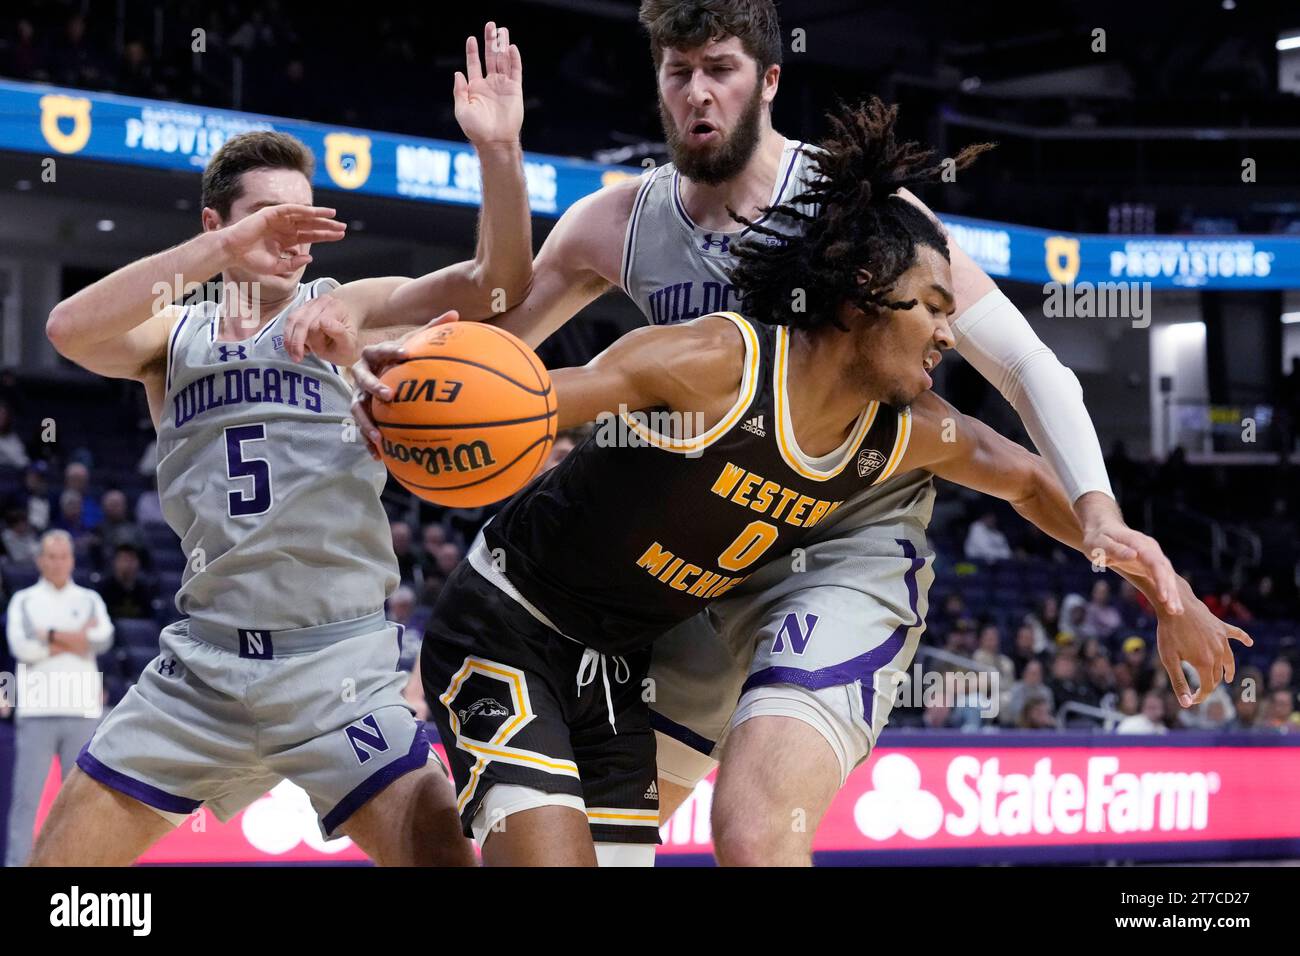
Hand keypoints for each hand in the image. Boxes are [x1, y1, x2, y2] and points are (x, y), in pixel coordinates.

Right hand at [218, 204, 346, 274]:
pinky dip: (304, 210)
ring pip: (303, 216)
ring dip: (319, 216)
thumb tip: (310, 257)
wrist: (232, 252)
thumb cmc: (250, 261)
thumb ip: (293, 263)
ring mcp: (278, 220)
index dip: (325, 235)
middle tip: (343, 228)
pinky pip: (291, 210)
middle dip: (327, 226)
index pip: (310, 236)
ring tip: (335, 217)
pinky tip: (317, 212)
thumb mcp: (277, 267)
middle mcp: (284, 228)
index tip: (340, 236)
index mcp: (286, 240)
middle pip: (310, 226)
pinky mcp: (270, 213)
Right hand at [281, 294, 360, 363]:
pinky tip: (297, 347)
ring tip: (297, 355)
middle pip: (302, 322)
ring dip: (291, 340)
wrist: (346, 337)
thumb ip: (339, 333)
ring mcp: (310, 303)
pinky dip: (290, 336)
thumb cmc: (347, 344)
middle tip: (299, 358)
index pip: (316, 325)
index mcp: (336, 307)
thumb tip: (323, 322)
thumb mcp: (349, 345)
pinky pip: (290, 322)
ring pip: (292, 321)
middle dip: (299, 342)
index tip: (317, 354)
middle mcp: (323, 301)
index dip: (315, 342)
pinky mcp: (302, 309)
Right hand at [350, 310, 459, 458]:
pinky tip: (379, 456)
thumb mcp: (413, 342)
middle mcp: (362, 373)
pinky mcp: (361, 412)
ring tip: (379, 436)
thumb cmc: (401, 357)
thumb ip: (431, 328)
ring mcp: (358, 394)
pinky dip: (368, 441)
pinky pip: (362, 428)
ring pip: (357, 408)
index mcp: (374, 354)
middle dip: (374, 387)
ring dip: (366, 422)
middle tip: (390, 395)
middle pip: (362, 379)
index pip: (380, 349)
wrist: (380, 369)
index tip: (406, 355)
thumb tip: (455, 313)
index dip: (391, 351)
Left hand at [453, 22, 522, 147]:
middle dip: (490, 41)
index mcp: (476, 88)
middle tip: (490, 25)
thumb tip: (458, 73)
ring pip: (503, 61)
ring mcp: (503, 86)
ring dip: (502, 46)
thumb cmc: (476, 129)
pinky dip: (514, 59)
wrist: (495, 141)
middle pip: (490, 57)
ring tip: (502, 31)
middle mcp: (490, 84)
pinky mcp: (515, 90)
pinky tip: (511, 48)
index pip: (474, 64)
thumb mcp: (461, 110)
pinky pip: (515, 71)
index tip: (471, 39)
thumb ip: (459, 91)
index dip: (473, 51)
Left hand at [1076, 492, 1181, 614]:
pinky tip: (1172, 607)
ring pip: (1167, 576)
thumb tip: (1133, 555)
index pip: (1154, 562)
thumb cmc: (1097, 538)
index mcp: (1138, 543)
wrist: (1102, 530)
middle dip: (1170, 591)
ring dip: (1172, 594)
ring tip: (1176, 612)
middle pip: (1164, 571)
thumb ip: (1115, 550)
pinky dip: (1167, 592)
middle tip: (1174, 611)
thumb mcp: (1099, 544)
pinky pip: (1162, 579)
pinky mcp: (1150, 564)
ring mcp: (1152, 556)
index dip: (1160, 580)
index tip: (1163, 596)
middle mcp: (1150, 549)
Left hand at [1155, 586, 1252, 707]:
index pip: (1208, 687)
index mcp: (1205, 663)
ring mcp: (1221, 640)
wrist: (1175, 607)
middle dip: (1210, 685)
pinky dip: (1243, 639)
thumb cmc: (1169, 633)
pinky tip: (1249, 642)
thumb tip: (1186, 704)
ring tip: (1227, 678)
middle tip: (1200, 690)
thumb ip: (1179, 682)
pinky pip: (1236, 634)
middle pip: (1217, 675)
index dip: (1200, 697)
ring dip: (1228, 670)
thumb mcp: (1169, 660)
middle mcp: (1218, 653)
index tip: (1192, 700)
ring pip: (1229, 660)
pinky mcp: (1221, 628)